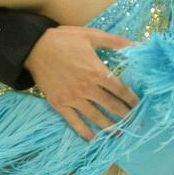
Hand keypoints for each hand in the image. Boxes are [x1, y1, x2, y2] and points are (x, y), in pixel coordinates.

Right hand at [23, 26, 141, 140]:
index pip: (119, 89)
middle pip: (110, 105)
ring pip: (95, 116)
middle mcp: (86, 87)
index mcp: (96, 71)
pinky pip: (74, 121)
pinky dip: (83, 131)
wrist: (34, 48)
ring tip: (119, 134)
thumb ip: (114, 41)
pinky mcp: (59, 103)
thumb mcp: (91, 35)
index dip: (131, 98)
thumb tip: (135, 44)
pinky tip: (92, 138)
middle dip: (125, 115)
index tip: (138, 105)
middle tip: (135, 123)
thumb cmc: (64, 40)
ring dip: (109, 127)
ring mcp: (72, 97)